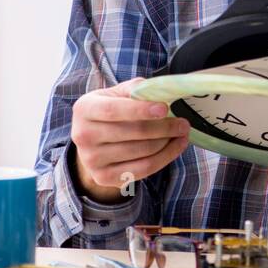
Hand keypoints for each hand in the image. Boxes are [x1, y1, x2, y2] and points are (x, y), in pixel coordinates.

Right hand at [71, 77, 190, 202]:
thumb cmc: (111, 111)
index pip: (114, 110)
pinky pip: (144, 169)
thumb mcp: (117, 94)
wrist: (93, 140)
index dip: (140, 110)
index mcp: (85, 109)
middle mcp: (83, 135)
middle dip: (164, 127)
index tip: (165, 108)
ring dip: (168, 142)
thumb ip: (137, 89)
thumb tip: (163, 90)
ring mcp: (92, 160)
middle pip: (132, 132)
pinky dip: (166, 157)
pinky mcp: (104, 177)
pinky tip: (176, 146)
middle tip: (184, 123)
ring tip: (181, 132)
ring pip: (142, 152)